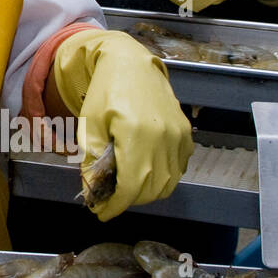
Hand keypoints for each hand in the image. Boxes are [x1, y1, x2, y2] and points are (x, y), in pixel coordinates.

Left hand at [51, 30, 192, 220]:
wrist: (130, 64)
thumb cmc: (106, 92)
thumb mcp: (90, 125)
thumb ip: (92, 160)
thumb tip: (93, 192)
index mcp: (137, 134)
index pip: (131, 186)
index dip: (116, 205)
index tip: (101, 213)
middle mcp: (164, 138)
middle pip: (151, 189)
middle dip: (128, 199)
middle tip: (108, 197)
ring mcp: (180, 137)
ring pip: (168, 183)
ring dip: (146, 191)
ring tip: (124, 184)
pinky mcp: (186, 135)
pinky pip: (178, 169)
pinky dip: (162, 177)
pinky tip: (143, 169)